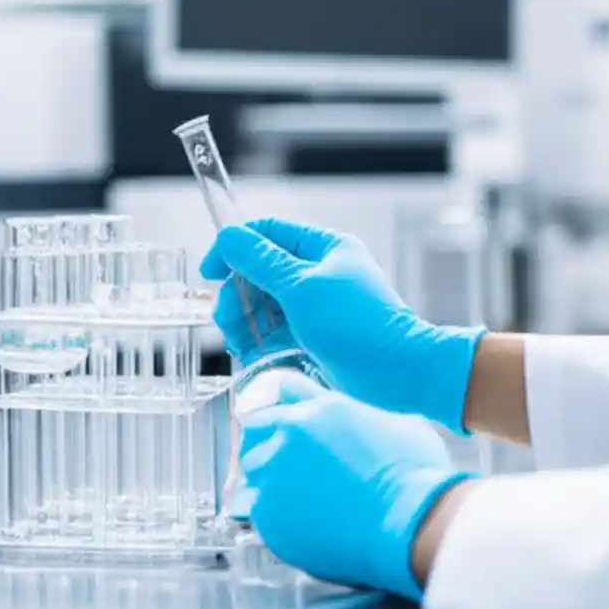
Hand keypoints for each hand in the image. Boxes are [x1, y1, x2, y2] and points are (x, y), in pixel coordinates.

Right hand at [201, 218, 484, 433]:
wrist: (398, 375)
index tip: (211, 272)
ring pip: (263, 303)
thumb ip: (261, 262)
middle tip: (226, 319)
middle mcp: (318, 271)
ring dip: (244, 321)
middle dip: (238, 295)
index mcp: (323, 247)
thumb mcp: (302, 288)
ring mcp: (314, 304)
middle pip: (258, 271)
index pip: (266, 233)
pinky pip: (274, 329)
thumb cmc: (358, 326)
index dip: (234, 249)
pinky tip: (252, 354)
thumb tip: (228, 236)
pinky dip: (259, 339)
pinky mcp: (312, 334)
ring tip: (240, 343)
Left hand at [238, 372, 471, 599]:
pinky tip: (298, 520)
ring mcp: (274, 472)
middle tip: (287, 462)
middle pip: (257, 425)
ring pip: (252, 466)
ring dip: (267, 476)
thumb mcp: (399, 425)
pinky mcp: (266, 511)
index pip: (284, 390)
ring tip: (294, 495)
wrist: (410, 523)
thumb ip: (367, 418)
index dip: (287, 405)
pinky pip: (254, 506)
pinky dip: (272, 512)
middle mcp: (290, 432)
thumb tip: (368, 426)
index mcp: (321, 408)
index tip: (286, 418)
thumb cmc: (418, 477)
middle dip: (268, 439)